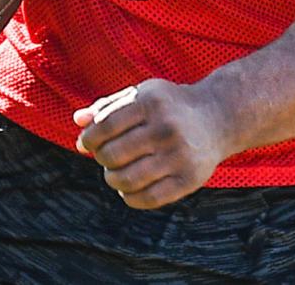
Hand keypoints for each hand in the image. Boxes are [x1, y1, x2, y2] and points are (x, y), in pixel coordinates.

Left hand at [73, 79, 230, 209]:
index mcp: (151, 102)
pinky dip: (130, 197)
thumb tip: (77, 123)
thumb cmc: (168, 106)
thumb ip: (107, 107)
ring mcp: (179, 155)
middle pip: (113, 155)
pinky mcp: (189, 179)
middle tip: (105, 157)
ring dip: (112, 179)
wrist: (217, 117)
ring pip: (127, 180)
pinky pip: (148, 199)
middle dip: (101, 159)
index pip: (105, 125)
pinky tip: (129, 188)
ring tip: (114, 173)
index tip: (86, 143)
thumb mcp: (141, 95)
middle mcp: (166, 127)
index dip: (89, 138)